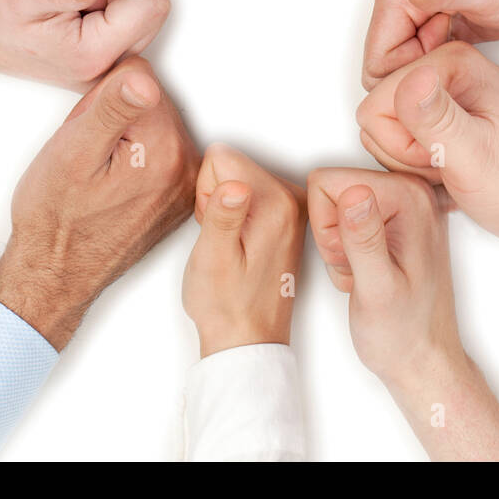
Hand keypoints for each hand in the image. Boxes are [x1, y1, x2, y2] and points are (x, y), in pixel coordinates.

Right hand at [0, 0, 169, 90]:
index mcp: (95, 54)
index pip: (152, 5)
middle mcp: (107, 72)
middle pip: (152, 13)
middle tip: (73, 3)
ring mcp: (106, 73)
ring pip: (142, 19)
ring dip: (112, 7)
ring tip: (70, 12)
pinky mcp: (105, 67)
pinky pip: (129, 29)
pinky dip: (108, 18)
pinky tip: (73, 23)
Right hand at [0, 58, 199, 348]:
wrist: (55, 274)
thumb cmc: (56, 218)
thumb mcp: (73, 151)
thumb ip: (112, 107)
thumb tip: (144, 77)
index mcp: (166, 149)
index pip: (137, 78)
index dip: (101, 100)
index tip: (88, 134)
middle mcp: (186, 167)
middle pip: (149, 102)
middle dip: (114, 118)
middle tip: (87, 157)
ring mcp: (185, 185)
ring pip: (151, 126)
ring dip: (122, 139)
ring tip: (96, 175)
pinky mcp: (177, 197)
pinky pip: (156, 153)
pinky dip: (132, 160)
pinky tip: (109, 185)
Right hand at [182, 144, 305, 356]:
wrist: (248, 340)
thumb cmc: (228, 306)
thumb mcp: (213, 259)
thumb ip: (222, 216)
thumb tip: (233, 183)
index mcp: (276, 204)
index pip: (221, 158)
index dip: (206, 193)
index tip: (214, 226)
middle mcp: (292, 200)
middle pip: (232, 165)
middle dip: (215, 198)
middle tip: (222, 241)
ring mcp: (292, 208)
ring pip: (238, 178)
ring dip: (224, 209)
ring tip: (231, 247)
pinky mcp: (286, 218)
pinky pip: (248, 194)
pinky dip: (236, 216)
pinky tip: (240, 246)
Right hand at [306, 167, 498, 459]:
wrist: (424, 358)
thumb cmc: (405, 333)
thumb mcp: (378, 291)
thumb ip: (364, 239)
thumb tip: (353, 192)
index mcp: (409, 198)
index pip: (327, 181)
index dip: (327, 226)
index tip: (351, 257)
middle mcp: (411, 192)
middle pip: (330, 189)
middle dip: (332, 235)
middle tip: (359, 270)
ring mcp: (404, 205)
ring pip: (334, 206)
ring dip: (338, 246)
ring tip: (365, 275)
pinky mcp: (395, 220)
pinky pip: (346, 218)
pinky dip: (347, 250)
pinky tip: (367, 273)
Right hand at [357, 40, 498, 257]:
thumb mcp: (476, 157)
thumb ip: (434, 117)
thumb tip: (407, 81)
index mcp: (453, 65)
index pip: (374, 102)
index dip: (401, 144)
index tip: (438, 156)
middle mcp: (452, 75)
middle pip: (380, 116)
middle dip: (406, 155)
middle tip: (453, 166)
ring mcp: (454, 101)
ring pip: (393, 135)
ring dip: (416, 166)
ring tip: (460, 173)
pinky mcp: (457, 125)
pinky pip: (412, 147)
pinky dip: (428, 171)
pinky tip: (459, 178)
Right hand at [362, 0, 498, 87]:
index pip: (378, 60)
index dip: (411, 76)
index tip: (448, 66)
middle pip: (385, 69)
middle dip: (419, 79)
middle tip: (461, 63)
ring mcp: (413, 14)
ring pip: (402, 72)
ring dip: (431, 78)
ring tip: (466, 61)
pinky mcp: (430, 28)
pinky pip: (419, 67)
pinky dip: (439, 75)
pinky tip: (464, 65)